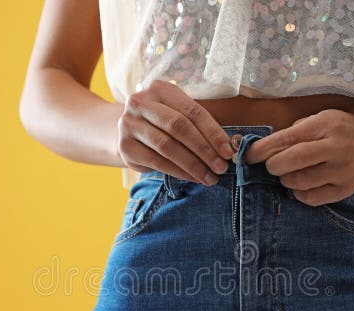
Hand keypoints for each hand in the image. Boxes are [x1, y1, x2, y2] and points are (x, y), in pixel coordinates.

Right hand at [116, 80, 234, 185]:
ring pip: (167, 146)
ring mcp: (129, 124)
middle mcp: (141, 102)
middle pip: (179, 127)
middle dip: (204, 150)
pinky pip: (156, 162)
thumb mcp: (177, 113)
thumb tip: (229, 148)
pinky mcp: (125, 146)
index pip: (192, 111)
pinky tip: (192, 178)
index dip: (213, 132)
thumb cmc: (161, 122)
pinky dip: (178, 172)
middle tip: (221, 167)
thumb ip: (198, 124)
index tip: (229, 151)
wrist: (125, 131)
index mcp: (160, 89)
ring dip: (193, 164)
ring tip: (209, 177)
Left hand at [239, 109, 353, 204]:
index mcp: (326, 125)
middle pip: (294, 161)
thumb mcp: (317, 120)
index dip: (263, 149)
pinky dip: (299, 193)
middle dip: (274, 165)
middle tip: (272, 166)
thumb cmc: (336, 130)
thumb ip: (292, 133)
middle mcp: (337, 148)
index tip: (248, 156)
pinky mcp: (344, 190)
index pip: (288, 138)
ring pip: (301, 182)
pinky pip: (311, 198)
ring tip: (289, 173)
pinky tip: (302, 184)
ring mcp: (342, 171)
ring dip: (286, 180)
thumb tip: (260, 150)